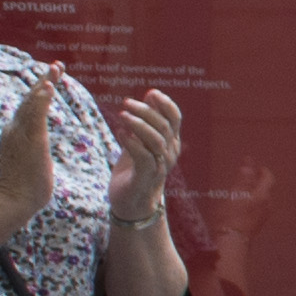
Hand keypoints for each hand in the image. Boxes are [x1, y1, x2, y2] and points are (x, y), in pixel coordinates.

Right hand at [0, 73, 60, 225]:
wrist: (13, 201)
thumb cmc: (23, 186)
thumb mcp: (28, 159)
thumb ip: (31, 146)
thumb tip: (37, 143)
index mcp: (15, 133)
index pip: (29, 107)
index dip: (40, 90)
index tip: (52, 76)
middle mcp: (15, 129)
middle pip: (30, 99)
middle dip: (44, 80)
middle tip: (58, 64)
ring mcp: (20, 133)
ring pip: (32, 103)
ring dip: (45, 83)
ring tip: (56, 69)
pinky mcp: (30, 141)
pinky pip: (36, 115)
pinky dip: (42, 99)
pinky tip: (50, 87)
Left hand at [105, 87, 182, 228]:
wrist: (132, 202)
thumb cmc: (135, 168)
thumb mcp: (141, 141)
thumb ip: (147, 121)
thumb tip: (150, 95)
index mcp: (170, 141)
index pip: (175, 118)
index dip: (166, 104)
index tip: (150, 93)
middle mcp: (170, 152)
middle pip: (164, 126)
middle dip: (145, 111)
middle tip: (125, 102)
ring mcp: (160, 165)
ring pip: (156, 140)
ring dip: (139, 125)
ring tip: (121, 115)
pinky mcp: (147, 177)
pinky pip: (144, 157)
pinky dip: (132, 143)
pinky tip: (120, 132)